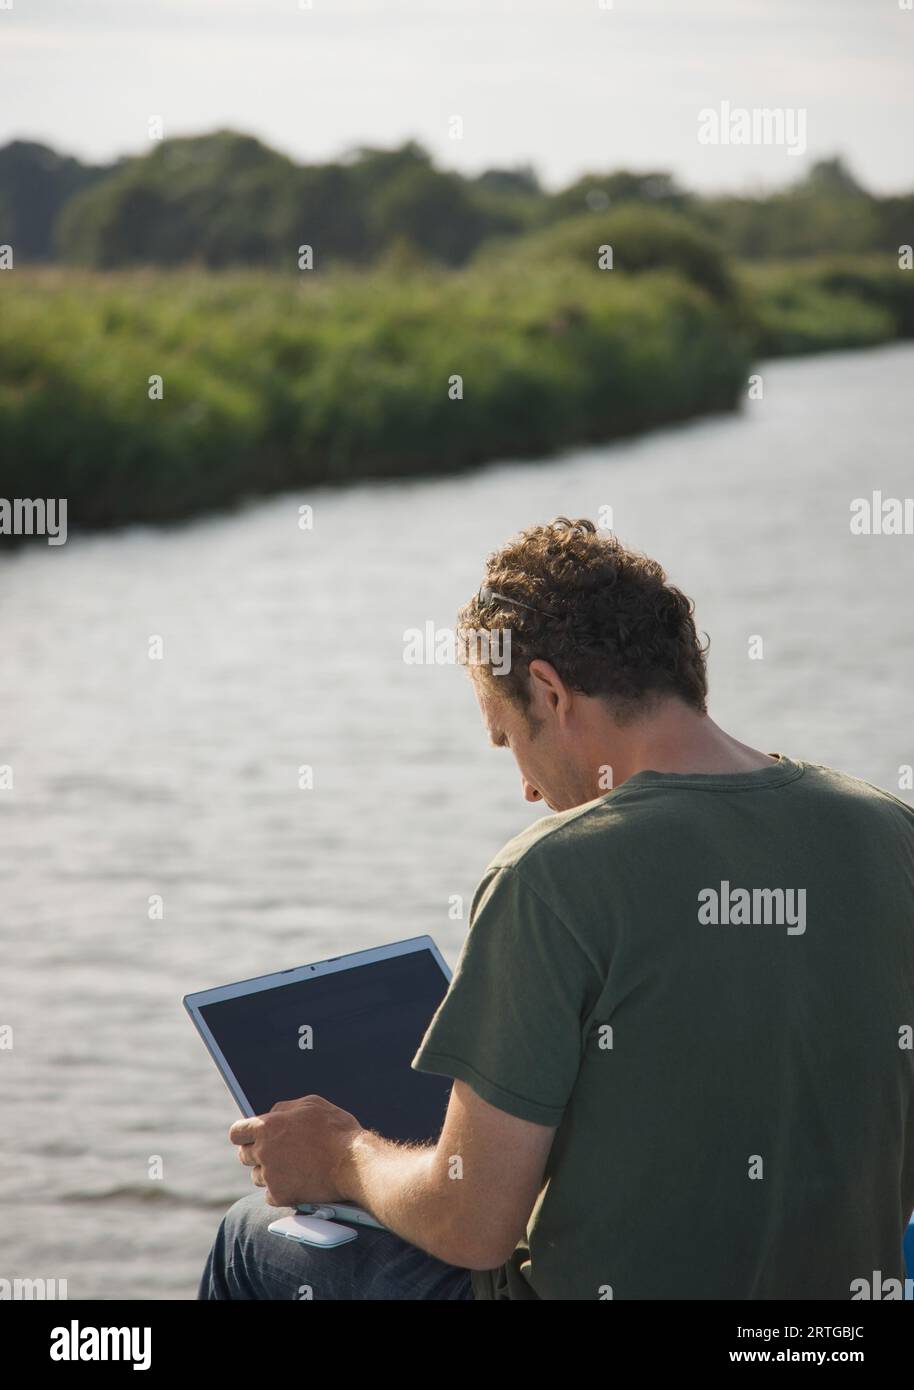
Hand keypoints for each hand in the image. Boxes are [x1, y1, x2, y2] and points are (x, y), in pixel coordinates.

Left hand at [229, 1094, 363, 1207]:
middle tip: (278, 1153)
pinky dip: (280, 1190)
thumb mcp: (311, 1105)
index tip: (249, 1138)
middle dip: (257, 1153)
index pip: (237, 1133)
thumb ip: (284, 1108)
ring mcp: (270, 1176)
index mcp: (266, 1126)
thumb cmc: (336, 1130)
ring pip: (257, 1176)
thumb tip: (271, 1114)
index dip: (243, 1135)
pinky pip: (270, 1195)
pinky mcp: (280, 1196)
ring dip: (269, 1173)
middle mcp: (263, 1151)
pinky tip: (297, 1182)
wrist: (354, 1163)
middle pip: (245, 1156)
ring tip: (293, 1167)